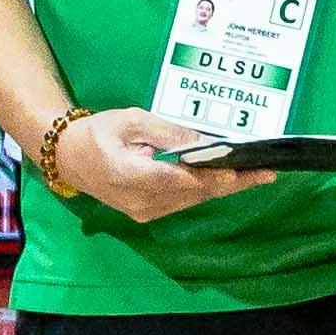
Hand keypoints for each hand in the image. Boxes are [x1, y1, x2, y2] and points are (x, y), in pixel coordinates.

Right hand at [49, 106, 269, 221]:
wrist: (69, 157)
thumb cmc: (99, 133)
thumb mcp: (133, 121)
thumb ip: (169, 133)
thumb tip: (203, 142)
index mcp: (132, 177)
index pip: (181, 179)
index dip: (212, 176)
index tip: (240, 171)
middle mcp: (142, 202)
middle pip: (195, 193)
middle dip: (232, 183)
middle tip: (266, 173)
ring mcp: (145, 211)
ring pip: (193, 199)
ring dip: (223, 187)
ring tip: (256, 175)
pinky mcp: (148, 212)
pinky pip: (184, 201)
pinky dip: (206, 189)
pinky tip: (228, 179)